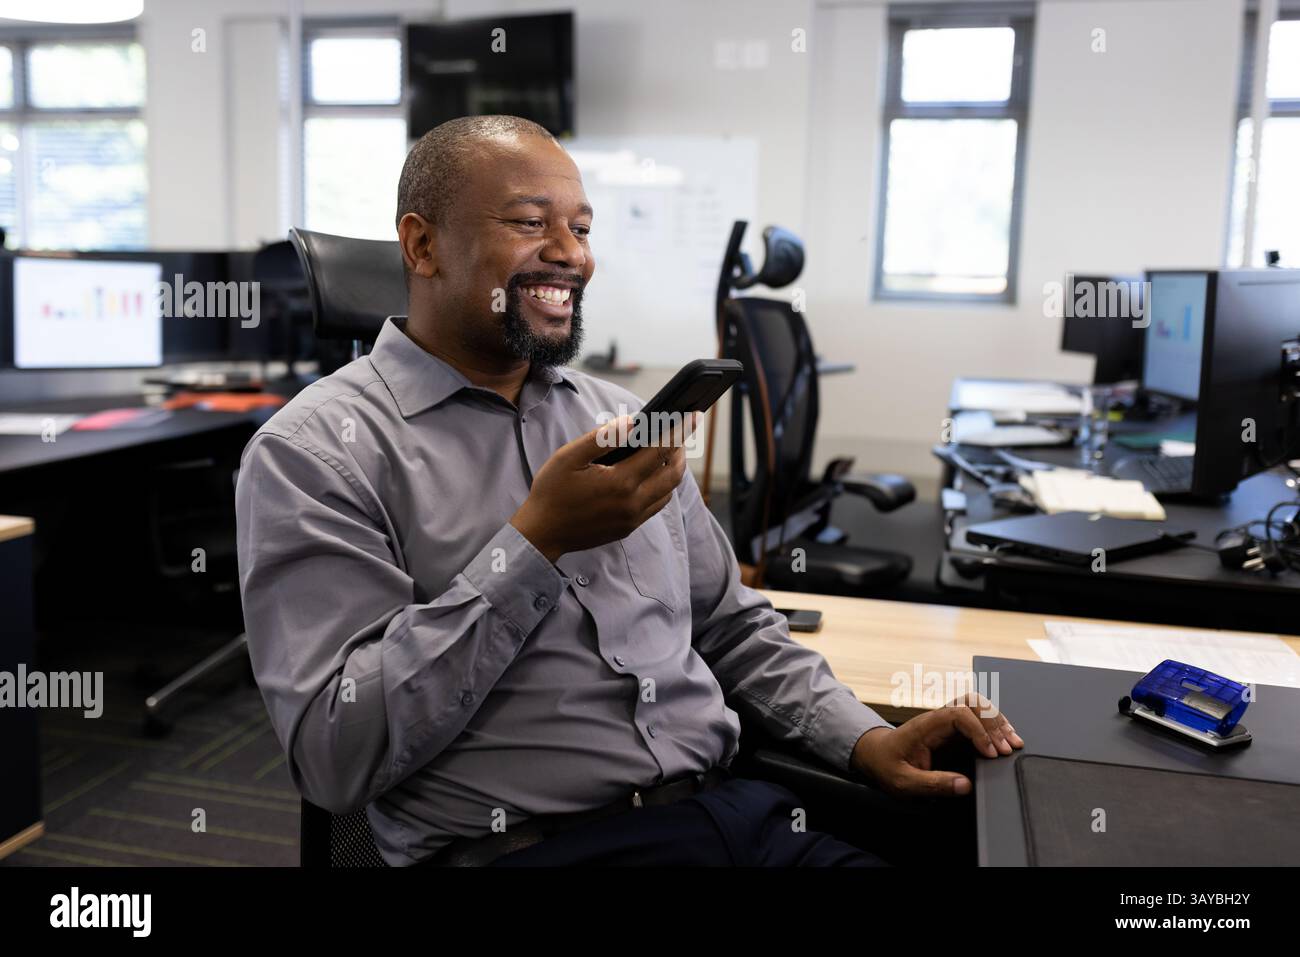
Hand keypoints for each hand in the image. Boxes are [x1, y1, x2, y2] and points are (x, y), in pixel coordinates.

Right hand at [510, 413, 697, 562]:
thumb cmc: (552, 491)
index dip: (678, 431)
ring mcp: (632, 519)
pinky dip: (662, 488)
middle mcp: (632, 503)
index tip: (692, 416)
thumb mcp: (569, 457)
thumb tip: (632, 423)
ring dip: (674, 471)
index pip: (660, 451)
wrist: (541, 533)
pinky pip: (656, 506)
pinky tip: (654, 476)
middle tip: (680, 433)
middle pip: (673, 474)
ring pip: (668, 492)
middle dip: (681, 450)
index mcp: (620, 482)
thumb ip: (602, 438)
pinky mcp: (628, 529)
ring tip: (670, 452)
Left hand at [849, 693, 1023, 797]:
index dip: (979, 731)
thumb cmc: (886, 766)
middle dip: (993, 722)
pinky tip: (1005, 740)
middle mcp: (938, 718)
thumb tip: (964, 785)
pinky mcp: (953, 730)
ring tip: (1013, 743)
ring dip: (997, 722)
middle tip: (1007, 748)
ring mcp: (946, 721)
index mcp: (925, 725)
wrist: (877, 756)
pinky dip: (994, 727)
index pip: (959, 714)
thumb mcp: (903, 782)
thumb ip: (932, 784)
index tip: (990, 754)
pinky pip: (977, 718)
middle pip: (972, 702)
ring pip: (977, 706)